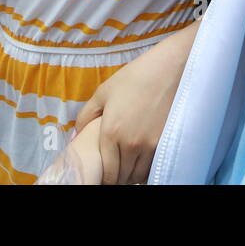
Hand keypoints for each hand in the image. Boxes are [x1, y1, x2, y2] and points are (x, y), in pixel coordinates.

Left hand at [74, 29, 192, 183]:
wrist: (170, 67)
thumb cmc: (136, 77)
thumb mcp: (104, 92)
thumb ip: (85, 116)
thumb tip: (74, 137)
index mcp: (111, 132)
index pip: (108, 173)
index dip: (105, 177)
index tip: (105, 172)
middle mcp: (131, 144)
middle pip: (123, 177)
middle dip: (118, 175)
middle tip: (117, 166)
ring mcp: (151, 145)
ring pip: (140, 175)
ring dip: (133, 173)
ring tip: (130, 162)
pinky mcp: (167, 143)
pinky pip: (154, 166)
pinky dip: (148, 167)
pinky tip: (144, 156)